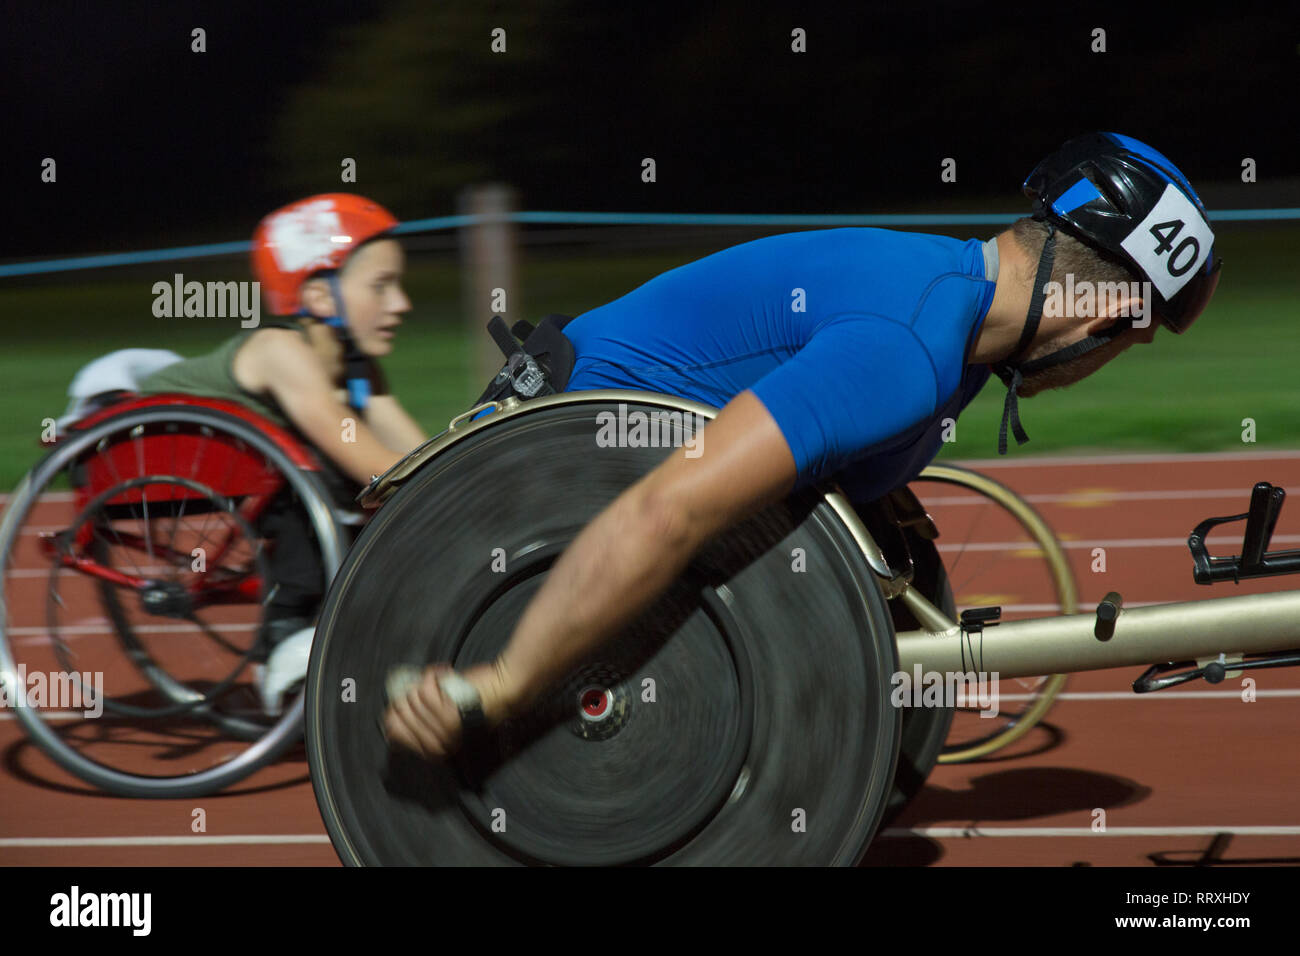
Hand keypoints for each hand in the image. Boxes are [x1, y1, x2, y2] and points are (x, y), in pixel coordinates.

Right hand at [382, 661, 513, 759]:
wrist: (504, 689)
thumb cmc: (473, 698)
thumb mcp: (442, 716)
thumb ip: (418, 720)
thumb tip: (388, 717)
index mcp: (432, 749)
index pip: (392, 729)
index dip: (397, 707)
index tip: (413, 697)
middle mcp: (436, 746)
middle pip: (399, 710)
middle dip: (413, 692)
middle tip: (434, 687)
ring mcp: (441, 732)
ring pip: (412, 697)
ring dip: (427, 682)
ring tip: (444, 681)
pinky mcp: (448, 716)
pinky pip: (424, 687)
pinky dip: (434, 674)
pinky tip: (446, 674)